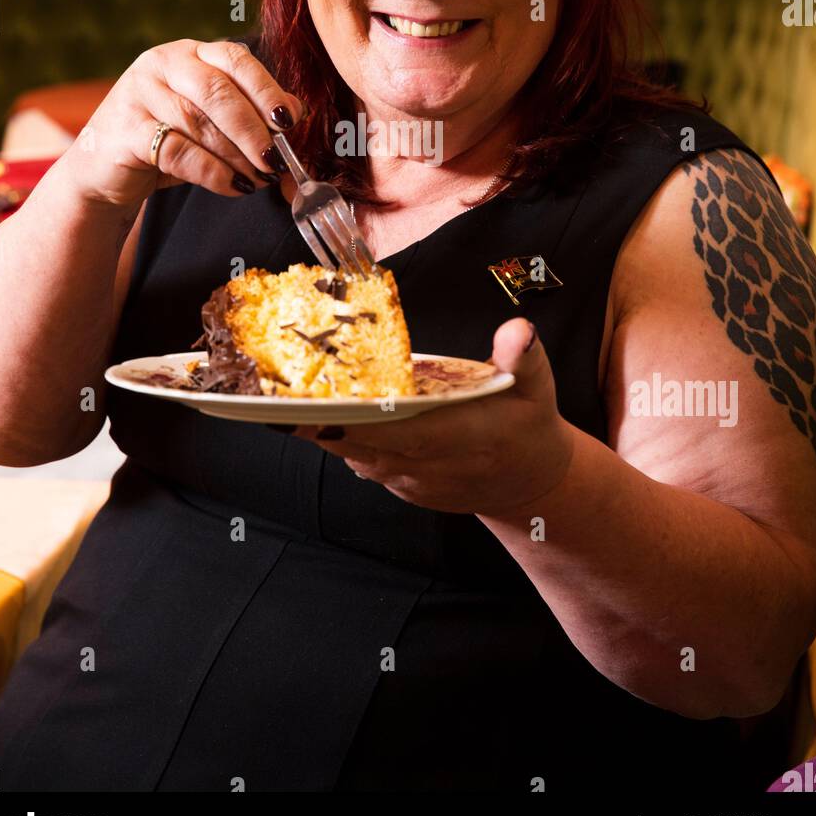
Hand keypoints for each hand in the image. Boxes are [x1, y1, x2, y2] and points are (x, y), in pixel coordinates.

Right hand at [55, 38, 304, 209]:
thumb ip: (252, 111)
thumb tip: (298, 112)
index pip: (235, 59)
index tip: (288, 122)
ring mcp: (138, 94)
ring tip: (259, 178)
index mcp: (189, 53)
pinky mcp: (124, 130)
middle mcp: (161, 63)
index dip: (266, 90)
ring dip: (237, 156)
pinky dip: (212, 172)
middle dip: (253, 129)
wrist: (104, 170)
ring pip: (199, 123)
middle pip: (218, 91)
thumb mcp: (212, 121)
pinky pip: (177, 151)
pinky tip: (234, 186)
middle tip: (275, 160)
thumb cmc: (168, 141)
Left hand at [292, 317, 575, 519]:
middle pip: (365, 444)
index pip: (405, 431)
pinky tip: (308, 415)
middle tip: (278, 392)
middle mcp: (433, 466)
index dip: (361, 419)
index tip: (321, 402)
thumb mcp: (537, 388)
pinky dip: (335, 440)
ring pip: (355, 455)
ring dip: (319, 431)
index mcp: (466, 438)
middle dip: (321, 420)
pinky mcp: (402, 486)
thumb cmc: (529, 426)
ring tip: (279, 399)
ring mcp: (414, 481)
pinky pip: (361, 462)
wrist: (531, 484)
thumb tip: (517, 329)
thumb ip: (524, 358)